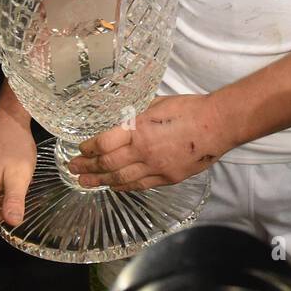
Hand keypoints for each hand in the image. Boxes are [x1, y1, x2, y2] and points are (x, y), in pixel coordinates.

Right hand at [0, 100, 35, 229]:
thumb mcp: (19, 174)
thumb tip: (12, 225)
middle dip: (2, 214)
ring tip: (19, 189)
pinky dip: (1, 191)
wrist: (9, 118)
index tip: (17, 219)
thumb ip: (14, 200)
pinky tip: (13, 180)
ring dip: (2, 202)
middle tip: (22, 202)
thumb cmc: (15, 145)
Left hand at [67, 94, 229, 190]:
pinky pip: (140, 185)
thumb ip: (136, 114)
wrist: (217, 124)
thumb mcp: (156, 103)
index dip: (88, 148)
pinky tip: (114, 187)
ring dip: (101, 181)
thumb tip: (121, 118)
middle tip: (73, 170)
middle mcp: (143, 150)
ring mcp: (156, 167)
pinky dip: (124, 187)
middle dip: (87, 168)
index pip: (104, 143)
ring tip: (85, 183)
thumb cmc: (189, 108)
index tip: (79, 150)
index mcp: (138, 128)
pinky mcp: (168, 177)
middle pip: (108, 163)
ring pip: (121, 178)